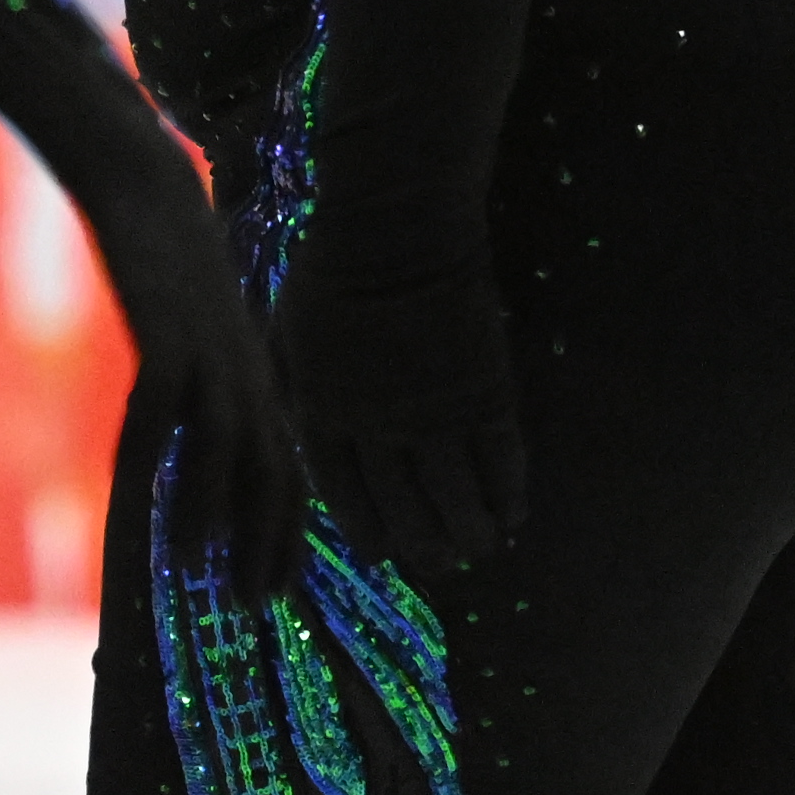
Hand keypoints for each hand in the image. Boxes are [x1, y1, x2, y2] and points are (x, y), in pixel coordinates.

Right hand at [88, 186, 312, 606]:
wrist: (147, 185)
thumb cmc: (172, 258)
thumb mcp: (203, 329)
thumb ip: (210, 382)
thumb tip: (197, 439)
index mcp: (260, 381)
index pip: (289, 476)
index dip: (286, 540)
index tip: (277, 595)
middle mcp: (246, 376)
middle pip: (272, 474)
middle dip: (264, 544)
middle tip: (252, 605)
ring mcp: (209, 356)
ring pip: (226, 449)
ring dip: (212, 514)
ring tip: (196, 568)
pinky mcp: (164, 334)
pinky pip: (161, 409)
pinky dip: (153, 456)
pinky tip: (134, 490)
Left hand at [275, 245, 528, 573]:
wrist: (396, 231)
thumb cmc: (330, 274)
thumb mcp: (284, 334)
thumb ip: (288, 387)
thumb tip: (281, 425)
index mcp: (322, 412)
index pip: (344, 494)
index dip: (367, 531)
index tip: (383, 555)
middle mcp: (376, 426)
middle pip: (403, 508)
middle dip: (423, 546)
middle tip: (439, 563)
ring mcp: (434, 412)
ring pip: (456, 496)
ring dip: (470, 532)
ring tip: (478, 550)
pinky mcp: (485, 393)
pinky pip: (501, 460)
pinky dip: (509, 493)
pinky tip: (513, 514)